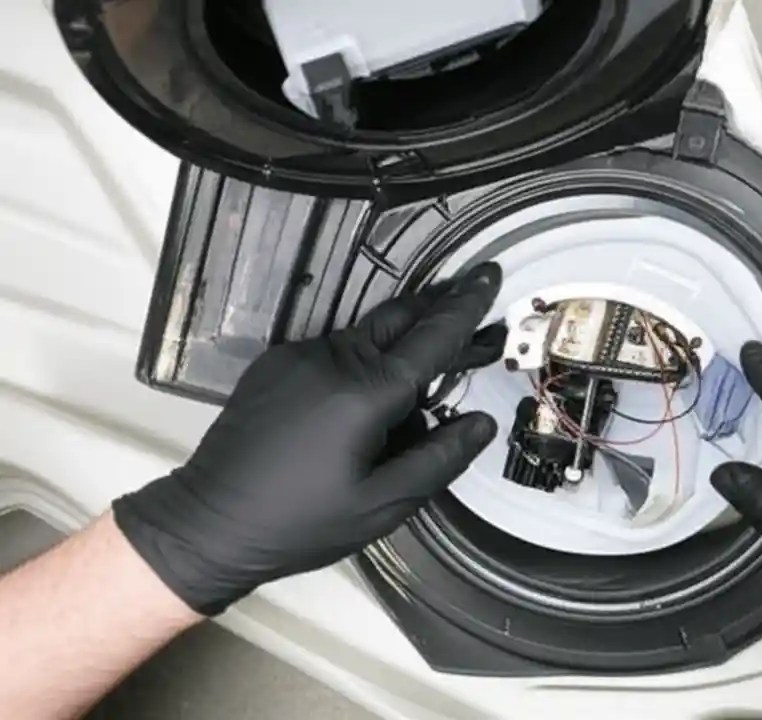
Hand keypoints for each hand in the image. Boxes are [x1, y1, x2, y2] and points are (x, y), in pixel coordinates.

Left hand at [113, 263, 505, 614]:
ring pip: (367, 335)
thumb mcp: (382, 506)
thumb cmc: (300, 524)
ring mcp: (299, 357)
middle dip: (439, 309)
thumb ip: (438, 460)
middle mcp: (332, 359)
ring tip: (416, 387)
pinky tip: (364, 404)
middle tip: (473, 305)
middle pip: (399, 318)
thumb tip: (481, 423)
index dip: (466, 307)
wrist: (208, 524)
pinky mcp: (275, 364)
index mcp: (364, 393)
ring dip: (400, 345)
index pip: (431, 338)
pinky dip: (363, 361)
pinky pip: (334, 350)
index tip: (490, 276)